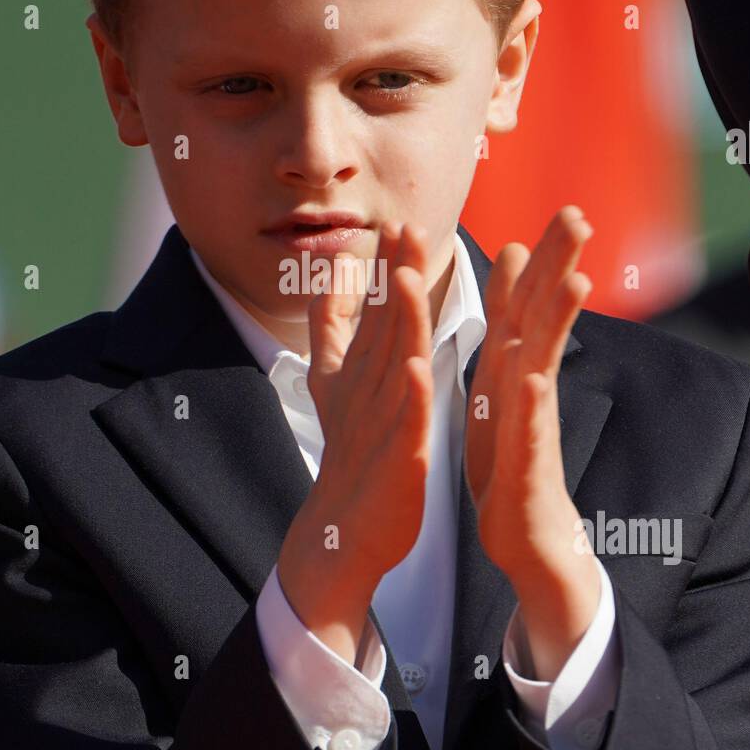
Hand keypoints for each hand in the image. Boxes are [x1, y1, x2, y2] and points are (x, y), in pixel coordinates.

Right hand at [277, 221, 434, 660]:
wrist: (342, 527)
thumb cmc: (350, 449)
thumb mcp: (332, 379)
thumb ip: (331, 323)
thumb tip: (333, 270)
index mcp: (359, 370)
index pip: (376, 310)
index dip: (385, 266)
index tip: (398, 221)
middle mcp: (367, 390)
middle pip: (385, 325)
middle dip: (395, 275)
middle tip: (406, 226)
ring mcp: (380, 422)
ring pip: (394, 364)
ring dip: (401, 322)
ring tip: (408, 278)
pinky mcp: (396, 458)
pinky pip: (404, 423)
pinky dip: (410, 396)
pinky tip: (418, 369)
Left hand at [464, 205, 600, 678]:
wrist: (525, 534)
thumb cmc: (510, 456)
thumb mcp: (502, 389)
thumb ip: (507, 336)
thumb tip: (511, 280)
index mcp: (513, 369)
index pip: (530, 304)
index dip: (545, 259)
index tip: (563, 210)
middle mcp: (528, 387)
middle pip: (547, 318)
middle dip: (563, 268)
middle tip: (582, 218)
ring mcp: (530, 423)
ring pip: (544, 364)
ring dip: (557, 324)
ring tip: (576, 281)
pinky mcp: (524, 463)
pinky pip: (527, 430)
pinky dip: (530, 404)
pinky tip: (535, 380)